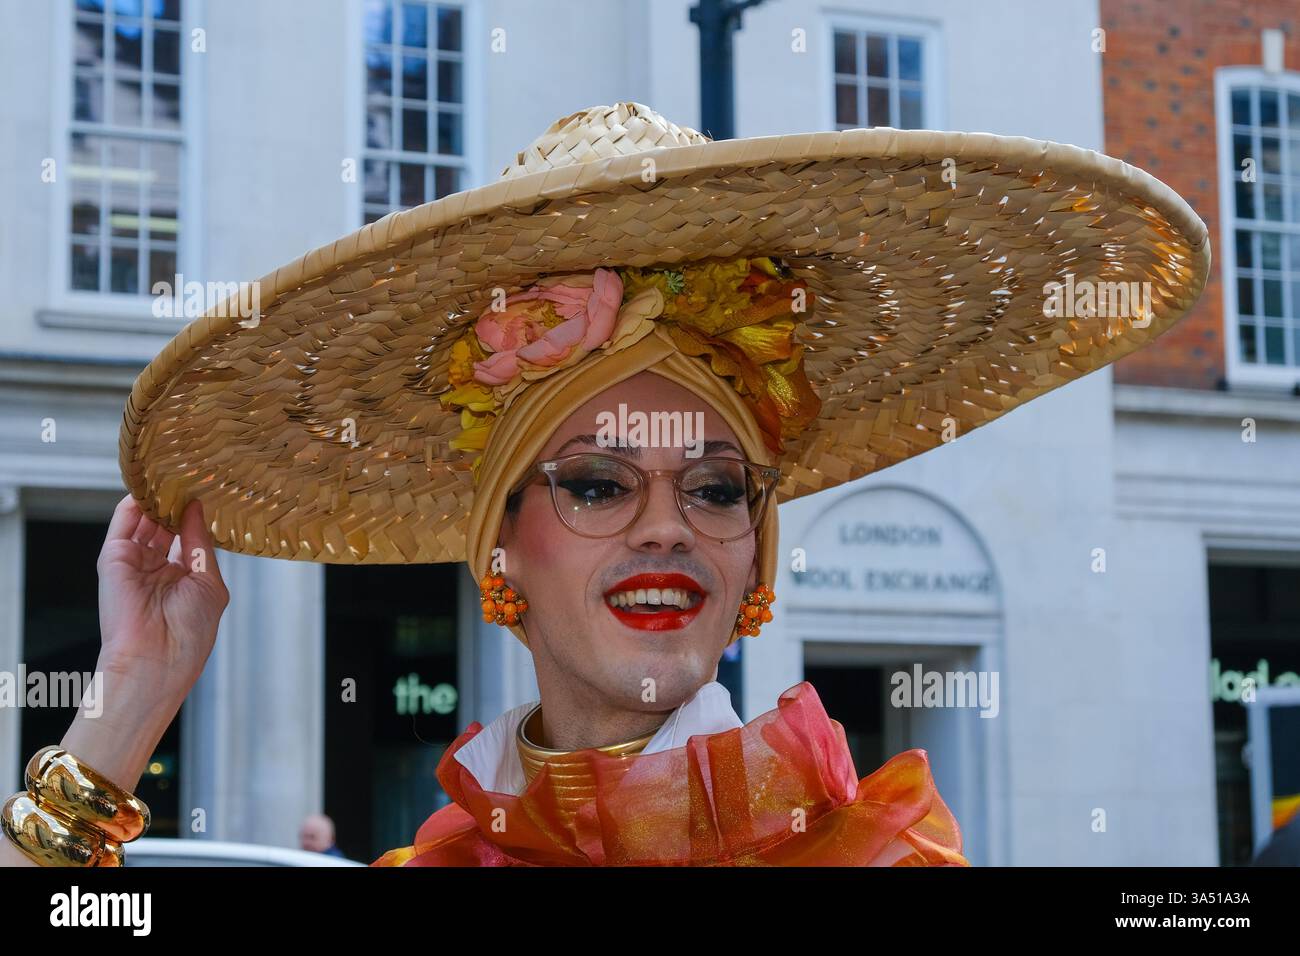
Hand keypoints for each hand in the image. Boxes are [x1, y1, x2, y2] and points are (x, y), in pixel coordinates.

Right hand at [95, 494, 228, 705]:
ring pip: (144, 521)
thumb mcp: (208, 581)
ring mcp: (135, 563)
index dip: (196, 516)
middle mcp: (158, 569)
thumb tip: (195, 509)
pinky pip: (122, 524)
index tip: (207, 490)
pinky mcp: (113, 559)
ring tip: (172, 472)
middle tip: (189, 474)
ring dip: (156, 499)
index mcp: (185, 578)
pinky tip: (148, 485)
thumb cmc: (190, 632)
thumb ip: (199, 543)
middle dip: (176, 502)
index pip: (188, 538)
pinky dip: (133, 504)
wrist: (156, 659)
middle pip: (165, 526)